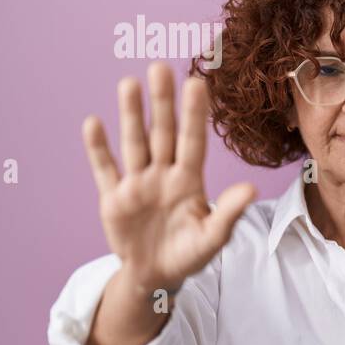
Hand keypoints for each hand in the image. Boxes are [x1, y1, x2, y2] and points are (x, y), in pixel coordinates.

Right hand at [82, 61, 256, 295]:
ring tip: (129, 83)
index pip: (193, 141)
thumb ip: (229, 214)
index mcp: (189, 181)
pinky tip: (93, 123)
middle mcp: (163, 175)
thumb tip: (251, 189)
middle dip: (162, 102)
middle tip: (161, 68)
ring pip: (134, 143)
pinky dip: (98, 149)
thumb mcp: (213, 239)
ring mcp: (137, 184)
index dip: (194, 114)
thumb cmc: (190, 254)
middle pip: (162, 133)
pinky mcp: (113, 199)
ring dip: (130, 115)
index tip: (197, 84)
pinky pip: (104, 170)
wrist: (157, 276)